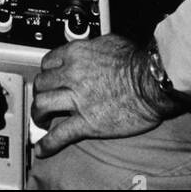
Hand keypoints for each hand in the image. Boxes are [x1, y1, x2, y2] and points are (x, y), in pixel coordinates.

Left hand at [31, 35, 173, 157]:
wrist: (151, 82)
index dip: (46, 73)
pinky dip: (47, 144)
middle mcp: (72, 74)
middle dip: (39, 93)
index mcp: (76, 54)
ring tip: (41, 121)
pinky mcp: (86, 122)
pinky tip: (41, 149)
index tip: (48, 79)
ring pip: (42, 105)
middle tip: (43, 99)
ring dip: (38, 114)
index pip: (47, 62)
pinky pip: (60, 135)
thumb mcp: (110, 42)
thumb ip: (93, 48)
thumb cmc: (138, 62)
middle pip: (41, 84)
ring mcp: (77, 99)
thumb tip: (91, 51)